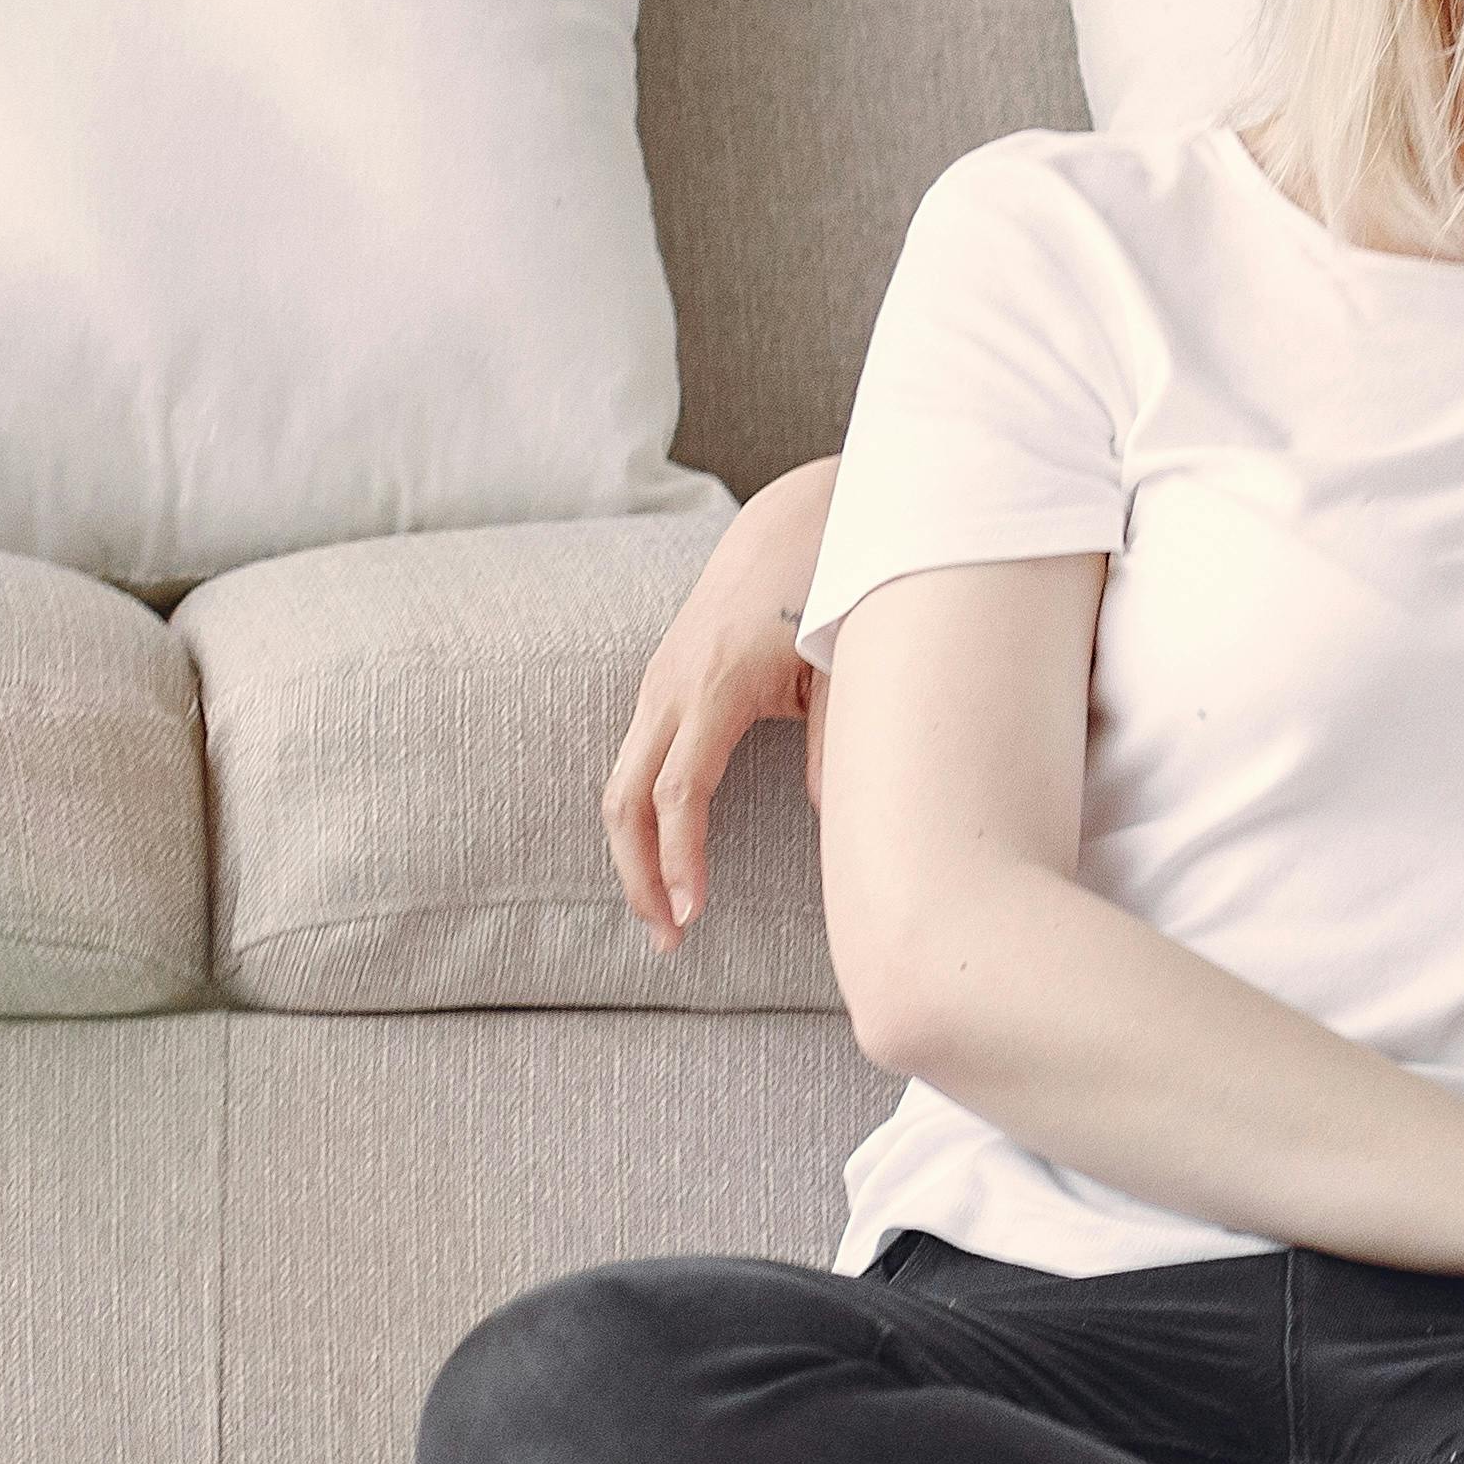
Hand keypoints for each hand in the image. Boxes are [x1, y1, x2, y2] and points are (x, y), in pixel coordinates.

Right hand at [609, 487, 832, 947]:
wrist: (791, 523)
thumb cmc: (827, 594)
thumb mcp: (845, 668)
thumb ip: (838, 744)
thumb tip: (832, 820)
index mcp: (716, 684)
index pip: (680, 792)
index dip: (680, 860)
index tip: (694, 915)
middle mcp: (671, 685)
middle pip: (625, 800)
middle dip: (638, 876)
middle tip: (667, 940)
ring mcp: (657, 683)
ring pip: (619, 785)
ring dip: (632, 855)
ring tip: (664, 916)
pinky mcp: (660, 684)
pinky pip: (633, 764)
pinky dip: (638, 819)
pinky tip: (662, 861)